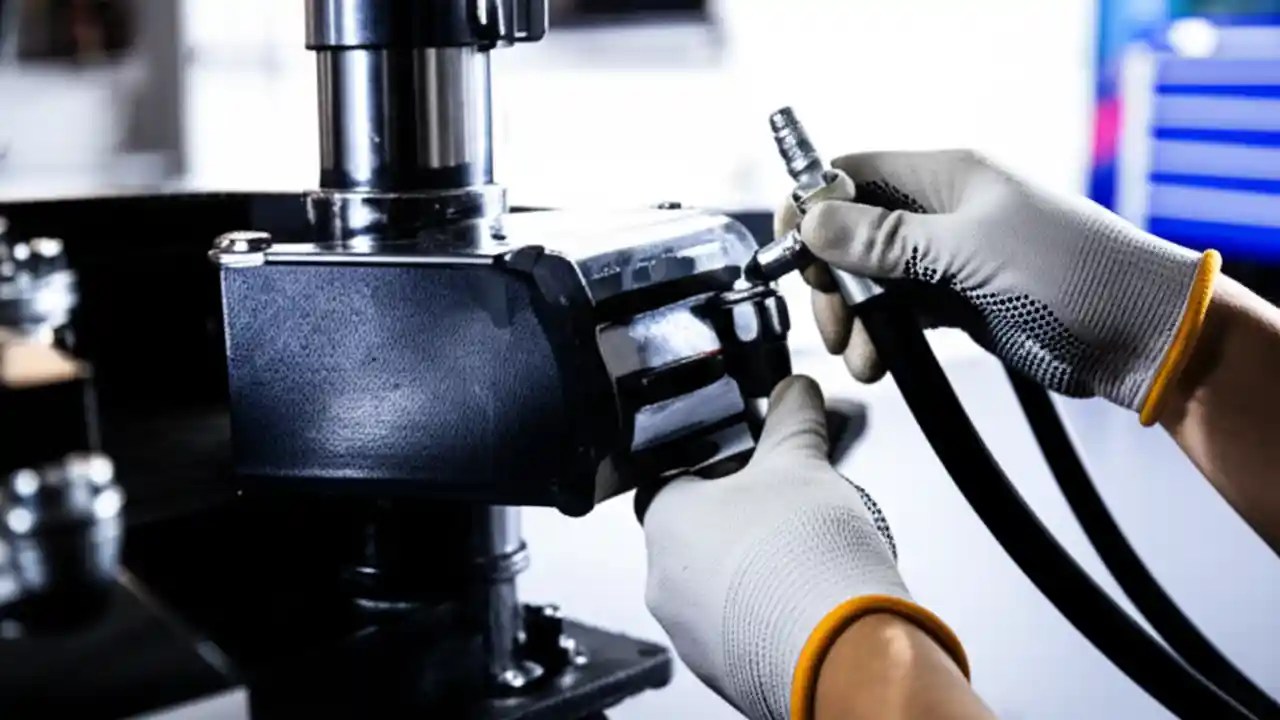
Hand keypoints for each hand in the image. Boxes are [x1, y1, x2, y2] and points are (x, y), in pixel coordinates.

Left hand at [642, 375, 965, 719]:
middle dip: (744, 520)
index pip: (671, 480)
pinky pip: (740, 629)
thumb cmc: (801, 555)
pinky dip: (768, 611)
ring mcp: (690, 631)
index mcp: (665, 520)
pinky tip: (808, 597)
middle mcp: (662, 580)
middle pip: (698, 534)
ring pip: (718, 585)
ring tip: (806, 555)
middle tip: (788, 510)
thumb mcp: (800, 462)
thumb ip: (792, 419)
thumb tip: (795, 391)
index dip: (716, 467)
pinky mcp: (724, 669)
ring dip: (756, 568)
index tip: (751, 467)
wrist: (837, 649)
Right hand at [779, 150, 1219, 423]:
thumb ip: (887, 239)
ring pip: (870, 280)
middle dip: (831, 279)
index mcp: (946, 177)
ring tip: (861, 356)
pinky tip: (878, 363)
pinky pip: (899, 313)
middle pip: (851, 233)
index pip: (852, 173)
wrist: (1140, 335)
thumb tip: (812, 221)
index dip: (813, 207)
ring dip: (853, 317)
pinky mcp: (958, 303)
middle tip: (832, 320)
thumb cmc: (1072, 274)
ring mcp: (949, 259)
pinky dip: (881, 337)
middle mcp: (941, 212)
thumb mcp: (970, 251)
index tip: (790, 253)